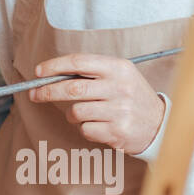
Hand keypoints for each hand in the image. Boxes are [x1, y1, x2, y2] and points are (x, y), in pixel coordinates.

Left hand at [28, 53, 165, 154]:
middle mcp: (120, 87)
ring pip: (76, 111)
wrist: (159, 124)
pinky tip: (98, 125)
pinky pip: (85, 129)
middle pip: (71, 89)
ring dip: (71, 114)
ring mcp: (119, 111)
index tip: (38, 72)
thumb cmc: (131, 96)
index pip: (79, 62)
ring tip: (82, 113)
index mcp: (118, 68)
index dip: (54, 66)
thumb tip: (50, 74)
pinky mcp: (117, 132)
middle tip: (34, 94)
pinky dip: (84, 128)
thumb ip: (90, 72)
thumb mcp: (119, 75)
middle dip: (47, 91)